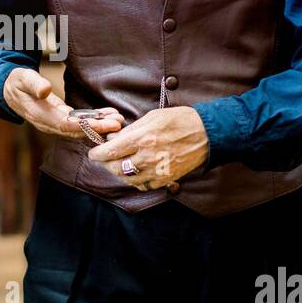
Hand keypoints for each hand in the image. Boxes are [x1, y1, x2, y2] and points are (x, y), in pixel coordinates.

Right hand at [2, 67, 123, 139]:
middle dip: (98, 129)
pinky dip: (94, 120)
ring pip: (79, 129)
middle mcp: (48, 124)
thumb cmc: (17, 83)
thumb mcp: (22, 78)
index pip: (65, 125)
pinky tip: (108, 116)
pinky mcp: (61, 119)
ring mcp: (55, 123)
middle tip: (118, 123)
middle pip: (76, 131)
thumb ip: (34, 83)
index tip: (103, 123)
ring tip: (118, 120)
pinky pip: (79, 123)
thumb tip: (46, 90)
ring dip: (99, 126)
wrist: (9, 91)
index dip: (85, 126)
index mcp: (39, 115)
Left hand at [86, 105, 209, 190]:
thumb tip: (114, 137)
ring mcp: (156, 171)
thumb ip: (131, 129)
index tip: (94, 153)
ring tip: (118, 164)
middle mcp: (147, 157)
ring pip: (127, 179)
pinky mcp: (165, 179)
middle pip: (115, 168)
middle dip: (104, 164)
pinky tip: (135, 171)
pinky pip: (143, 185)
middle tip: (102, 159)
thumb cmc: (180, 121)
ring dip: (118, 173)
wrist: (207, 134)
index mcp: (142, 139)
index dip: (97, 154)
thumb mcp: (153, 117)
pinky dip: (135, 180)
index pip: (110, 151)